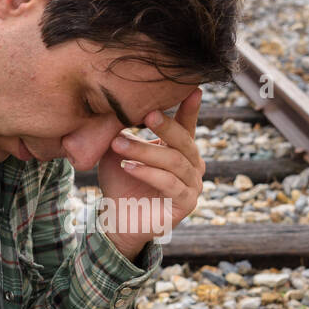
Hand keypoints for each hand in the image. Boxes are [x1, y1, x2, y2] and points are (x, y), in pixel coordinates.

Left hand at [94, 86, 205, 259]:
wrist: (118, 219)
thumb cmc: (121, 182)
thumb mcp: (119, 151)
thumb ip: (122, 130)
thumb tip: (115, 104)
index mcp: (181, 150)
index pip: (187, 126)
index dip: (190, 108)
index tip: (192, 89)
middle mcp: (193, 166)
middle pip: (183, 141)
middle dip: (164, 126)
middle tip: (146, 114)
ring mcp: (193, 186)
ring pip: (173, 162)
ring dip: (145, 152)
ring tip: (120, 146)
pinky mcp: (186, 204)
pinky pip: (170, 184)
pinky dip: (148, 173)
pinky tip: (129, 167)